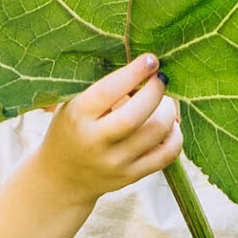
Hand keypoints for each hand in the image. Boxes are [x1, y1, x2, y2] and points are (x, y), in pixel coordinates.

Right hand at [32, 54, 183, 204]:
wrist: (62, 177)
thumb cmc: (72, 129)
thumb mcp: (73, 104)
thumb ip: (103, 88)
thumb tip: (146, 68)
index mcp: (77, 116)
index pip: (109, 90)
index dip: (134, 72)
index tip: (151, 60)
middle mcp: (95, 142)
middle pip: (137, 114)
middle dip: (156, 91)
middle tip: (160, 80)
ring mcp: (114, 162)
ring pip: (157, 132)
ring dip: (168, 112)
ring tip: (164, 103)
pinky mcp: (130, 176)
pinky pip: (166, 155)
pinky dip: (175, 136)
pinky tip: (170, 127)